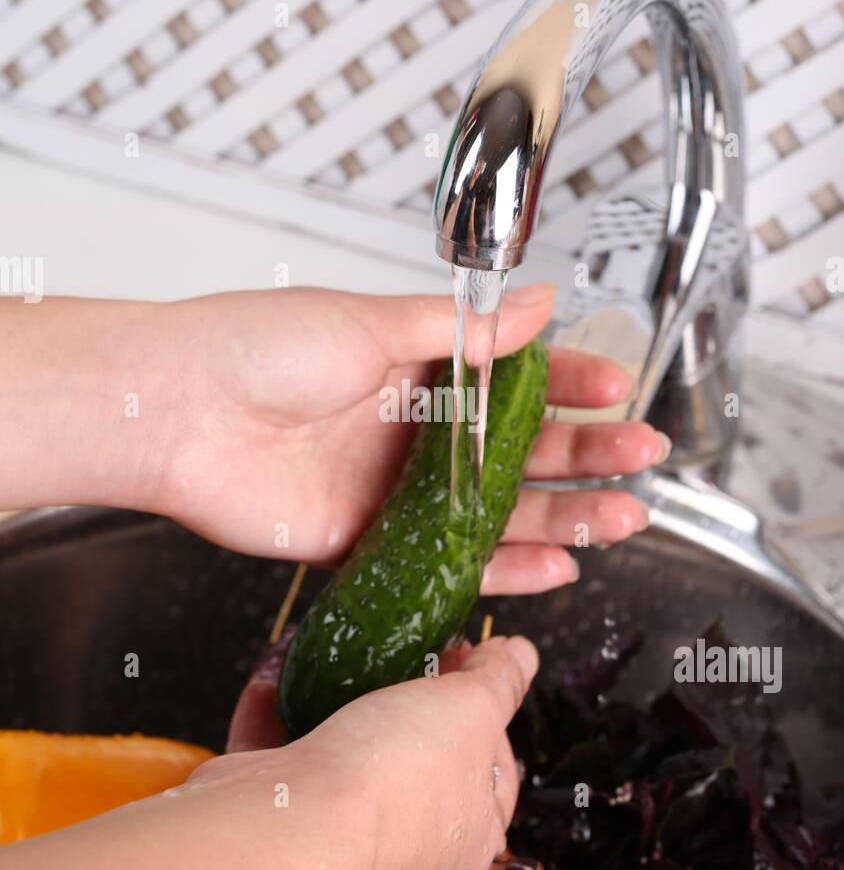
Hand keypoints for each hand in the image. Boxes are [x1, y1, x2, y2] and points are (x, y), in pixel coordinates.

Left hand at [152, 285, 665, 591]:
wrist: (177, 415)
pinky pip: (448, 561)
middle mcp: (411, 430)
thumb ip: (461, 330)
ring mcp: (393, 491)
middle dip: (586, 454)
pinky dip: (504, 568)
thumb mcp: (370, 324)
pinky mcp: (367, 544)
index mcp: (414, 366)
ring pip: (496, 511)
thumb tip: (537, 301)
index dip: (569, 385)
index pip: (512, 379)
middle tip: (640, 458)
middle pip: (517, 451)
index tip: (616, 389)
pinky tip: (553, 565)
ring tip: (622, 518)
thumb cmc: (254, 349)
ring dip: (563, 516)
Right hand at [208, 634, 537, 869]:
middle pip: (419, 769)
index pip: (496, 774)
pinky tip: (272, 684)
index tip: (466, 668)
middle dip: (409, 713)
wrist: (292, 825)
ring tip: (338, 667)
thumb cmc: (398, 773)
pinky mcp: (282, 832)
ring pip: (344, 772)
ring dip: (335, 717)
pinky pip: (284, 773)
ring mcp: (339, 849)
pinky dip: (274, 727)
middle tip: (404, 662)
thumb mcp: (470, 709)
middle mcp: (409, 857)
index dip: (487, 714)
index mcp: (469, 839)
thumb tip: (524, 655)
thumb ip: (500, 680)